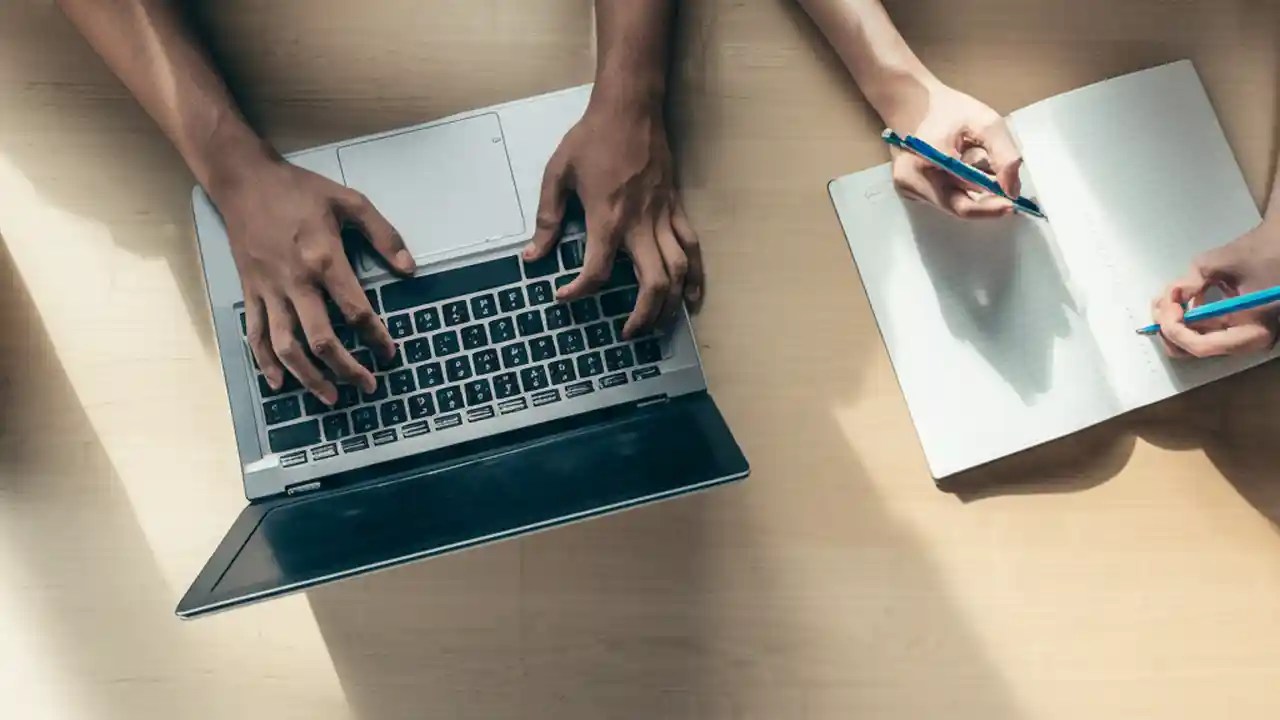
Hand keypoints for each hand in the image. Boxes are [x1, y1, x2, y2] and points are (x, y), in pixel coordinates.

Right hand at [214, 157, 415, 403]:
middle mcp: (295, 282)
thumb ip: (383, 235)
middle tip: (368, 386)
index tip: (390, 353)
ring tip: (331, 397)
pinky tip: (279, 383)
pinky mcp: (251, 292)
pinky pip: (256, 335)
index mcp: (324, 260)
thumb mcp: (349, 200)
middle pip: (322, 339)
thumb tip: (409, 269)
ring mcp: (269, 290)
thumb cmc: (299, 190)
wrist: (244, 180)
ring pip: (287, 346)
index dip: (376, 337)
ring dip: (309, 377)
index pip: (356, 311)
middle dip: (347, 368)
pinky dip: (266, 363)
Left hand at [523, 100, 702, 338]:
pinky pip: (691, 248)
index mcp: (607, 218)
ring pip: (678, 272)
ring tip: (659, 324)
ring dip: (671, 304)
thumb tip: (533, 257)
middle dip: (642, 316)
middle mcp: (640, 224)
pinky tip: (691, 297)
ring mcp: (663, 217)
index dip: (579, 291)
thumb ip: (546, 219)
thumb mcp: (557, 174)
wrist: (630, 108)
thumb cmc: (591, 138)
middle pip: (652, 284)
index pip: (597, 271)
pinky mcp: (676, 209)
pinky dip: (695, 276)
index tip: (564, 297)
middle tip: (627, 333)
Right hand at [888, 82, 1022, 218]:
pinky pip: (943, 195)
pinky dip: (961, 186)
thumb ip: (1004, 155)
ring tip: (981, 163)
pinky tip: (965, 166)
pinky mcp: (910, 188)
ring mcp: (908, 187)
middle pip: (957, 206)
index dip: (991, 207)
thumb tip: (1012, 191)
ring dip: (973, 190)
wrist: (915, 103)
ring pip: (952, 201)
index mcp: (928, 163)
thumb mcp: (986, 123)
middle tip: (1008, 192)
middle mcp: (912, 181)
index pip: (963, 202)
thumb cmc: (950, 110)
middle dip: (986, 200)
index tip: (1014, 203)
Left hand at [1152, 219, 1279, 357]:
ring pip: (1195, 342)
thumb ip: (1189, 282)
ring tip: (1169, 299)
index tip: (1169, 306)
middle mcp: (1248, 341)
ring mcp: (1242, 335)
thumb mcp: (1217, 262)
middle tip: (1163, 304)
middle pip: (1195, 350)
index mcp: (1252, 331)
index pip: (1202, 346)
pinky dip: (1188, 319)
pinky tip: (1183, 300)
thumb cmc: (1258, 251)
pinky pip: (1205, 331)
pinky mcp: (1237, 326)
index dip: (1176, 330)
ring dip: (1176, 323)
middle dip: (1171, 328)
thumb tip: (1170, 298)